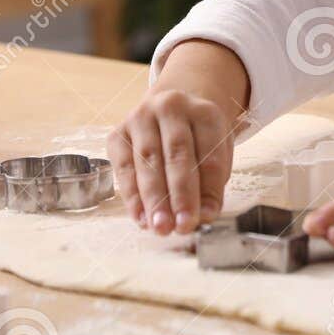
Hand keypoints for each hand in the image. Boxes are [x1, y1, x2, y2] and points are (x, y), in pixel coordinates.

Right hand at [108, 41, 248, 235]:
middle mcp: (170, 107)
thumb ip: (212, 182)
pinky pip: (124, 168)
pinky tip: (142, 218)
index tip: (207, 215)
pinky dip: (133, 196)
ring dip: (154, 199)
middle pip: (177, 154)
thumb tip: (204, 214)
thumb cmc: (198, 140)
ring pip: (148, 161)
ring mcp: (140, 117)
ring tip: (161, 227)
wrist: (171, 113)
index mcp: (204, 111)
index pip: (210, 151)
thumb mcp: (216, 153)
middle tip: (183, 225)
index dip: (210, 186)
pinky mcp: (118, 134)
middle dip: (180, 195)